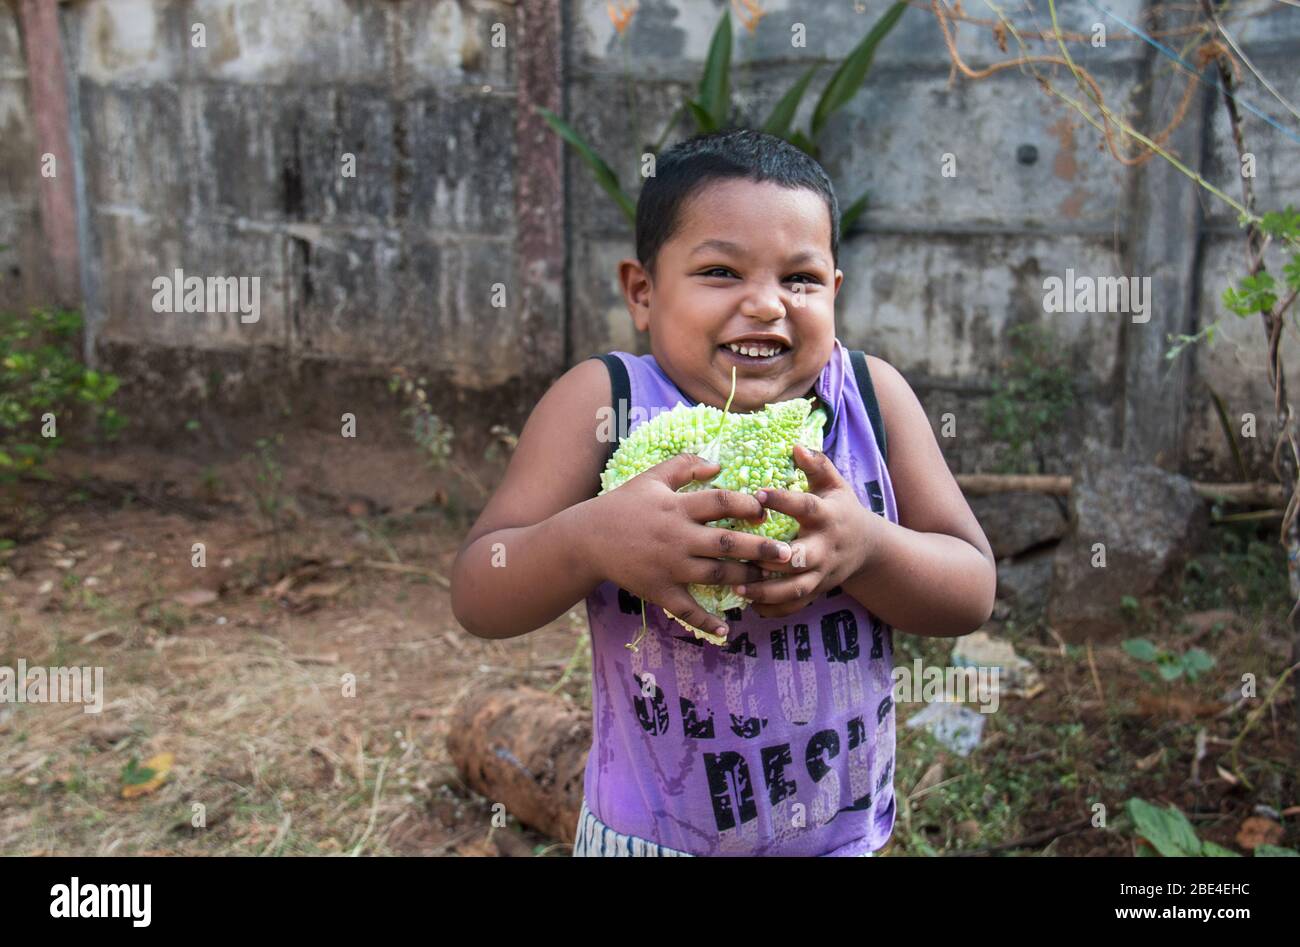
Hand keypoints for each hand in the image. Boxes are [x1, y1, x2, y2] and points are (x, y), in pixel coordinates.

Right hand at [587, 453, 796, 639]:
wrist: (587, 539)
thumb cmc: (623, 504)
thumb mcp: (651, 478)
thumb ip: (684, 467)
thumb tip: (718, 464)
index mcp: (677, 507)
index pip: (720, 502)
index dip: (747, 504)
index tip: (766, 510)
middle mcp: (677, 537)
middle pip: (726, 543)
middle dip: (760, 548)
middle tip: (788, 554)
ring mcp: (668, 566)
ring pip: (714, 575)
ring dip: (743, 580)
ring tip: (768, 582)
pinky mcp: (658, 590)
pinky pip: (686, 609)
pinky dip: (706, 622)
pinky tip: (726, 630)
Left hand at [733, 445, 875, 618]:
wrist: (867, 548)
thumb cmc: (840, 509)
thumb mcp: (835, 485)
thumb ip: (817, 465)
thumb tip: (796, 446)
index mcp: (826, 517)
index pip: (805, 507)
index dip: (783, 501)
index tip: (757, 494)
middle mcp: (824, 548)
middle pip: (801, 558)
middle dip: (774, 559)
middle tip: (744, 555)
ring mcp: (821, 574)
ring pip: (795, 590)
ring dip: (767, 592)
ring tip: (738, 588)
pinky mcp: (816, 591)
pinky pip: (795, 607)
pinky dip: (773, 609)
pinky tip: (749, 605)